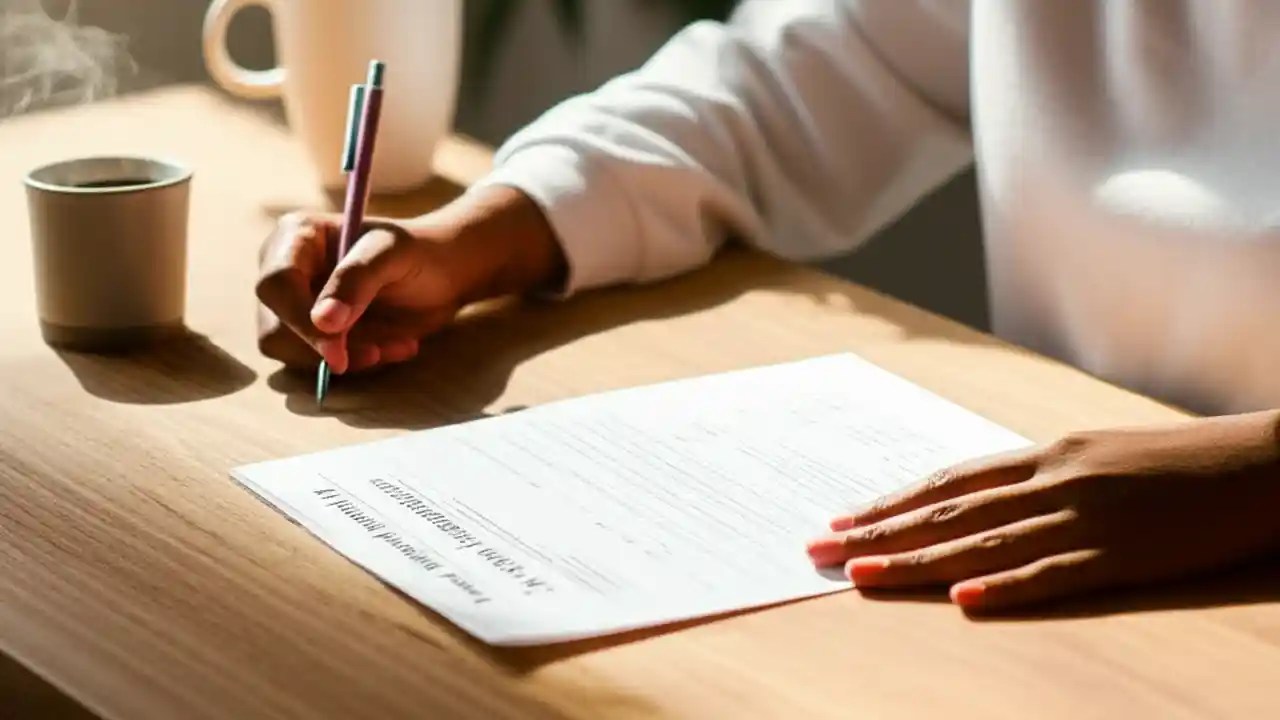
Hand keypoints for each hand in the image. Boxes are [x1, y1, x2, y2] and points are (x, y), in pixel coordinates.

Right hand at [256, 186, 563, 372]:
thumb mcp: (392, 254)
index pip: (274, 286)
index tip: (338, 351)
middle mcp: (283, 272)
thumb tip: (321, 322)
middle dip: (327, 348)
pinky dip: (357, 364)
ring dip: (347, 359)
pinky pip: (318, 365)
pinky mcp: (313, 334)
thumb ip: (356, 281)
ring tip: (393, 345)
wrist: (443, 274)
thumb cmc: (418, 252)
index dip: (300, 321)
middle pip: (274, 328)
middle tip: (378, 350)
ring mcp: (295, 306)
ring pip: (293, 354)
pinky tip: (391, 348)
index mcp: (294, 237)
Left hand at [806, 411, 1279, 610]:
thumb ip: (1043, 479)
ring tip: (860, 576)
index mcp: (1048, 455)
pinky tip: (963, 601)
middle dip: (880, 532)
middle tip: (820, 549)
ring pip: (984, 542)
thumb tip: (984, 502)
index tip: (844, 519)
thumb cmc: (1181, 463)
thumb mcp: (1099, 457)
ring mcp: (1087, 516)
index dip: (892, 501)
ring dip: (917, 561)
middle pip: (950, 510)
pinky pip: (1056, 574)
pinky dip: (1006, 588)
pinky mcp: (1125, 555)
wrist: (1265, 463)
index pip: (950, 480)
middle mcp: (1054, 480)